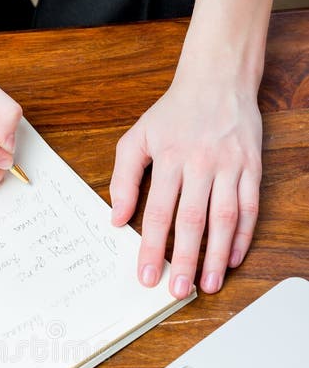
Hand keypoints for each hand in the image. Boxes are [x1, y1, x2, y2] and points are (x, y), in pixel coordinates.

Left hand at [110, 73, 261, 297]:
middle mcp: (200, 163)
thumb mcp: (137, 137)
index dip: (152, 248)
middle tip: (178, 291)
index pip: (157, 212)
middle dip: (184, 260)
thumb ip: (123, 178)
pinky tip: (231, 259)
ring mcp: (229, 165)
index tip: (147, 275)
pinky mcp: (251, 165)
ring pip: (224, 218)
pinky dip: (243, 235)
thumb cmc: (173, 112)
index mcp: (168, 158)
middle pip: (192, 220)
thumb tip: (116, 219)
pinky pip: (249, 206)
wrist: (218, 77)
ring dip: (215, 255)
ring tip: (208, 285)